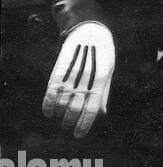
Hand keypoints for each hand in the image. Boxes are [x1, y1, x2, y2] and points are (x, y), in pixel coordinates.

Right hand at [42, 22, 114, 137]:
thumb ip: (104, 93)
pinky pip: (51, 92)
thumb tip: (101, 113)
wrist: (90, 31)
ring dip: (60, 115)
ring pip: (62, 103)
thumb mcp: (109, 72)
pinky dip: (48, 104)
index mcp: (101, 82)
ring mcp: (71, 76)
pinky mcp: (59, 70)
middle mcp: (85, 80)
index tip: (78, 135)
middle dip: (70, 122)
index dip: (84, 124)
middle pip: (75, 109)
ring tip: (60, 119)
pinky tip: (48, 113)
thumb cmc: (103, 54)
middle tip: (67, 128)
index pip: (92, 109)